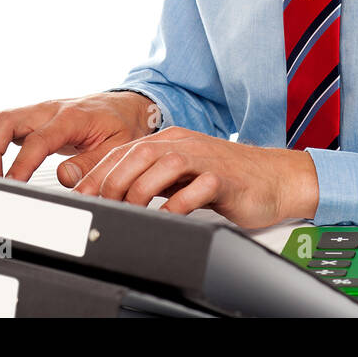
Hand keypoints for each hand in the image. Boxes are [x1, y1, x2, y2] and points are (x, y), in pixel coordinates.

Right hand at [0, 91, 161, 185]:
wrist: (126, 105)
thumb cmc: (122, 124)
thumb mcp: (117, 147)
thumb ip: (91, 164)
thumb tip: (64, 177)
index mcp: (71, 117)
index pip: (37, 140)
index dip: (21, 164)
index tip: (11, 185)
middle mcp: (49, 110)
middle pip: (4, 121)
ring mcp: (37, 112)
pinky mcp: (31, 118)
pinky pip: (0, 125)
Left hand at [71, 126, 319, 229]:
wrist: (277, 178)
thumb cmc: (228, 178)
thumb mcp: (183, 175)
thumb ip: (154, 179)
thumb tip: (114, 196)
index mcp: (170, 141)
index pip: (125, 151)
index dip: (99, 172)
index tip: (81, 195)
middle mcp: (185, 144)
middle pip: (139, 154)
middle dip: (114, 181)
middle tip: (104, 206)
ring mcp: (205, 159)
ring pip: (164, 164)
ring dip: (141, 190)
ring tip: (131, 211)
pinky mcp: (225, 178)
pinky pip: (198, 187)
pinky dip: (178, 202)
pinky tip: (168, 216)